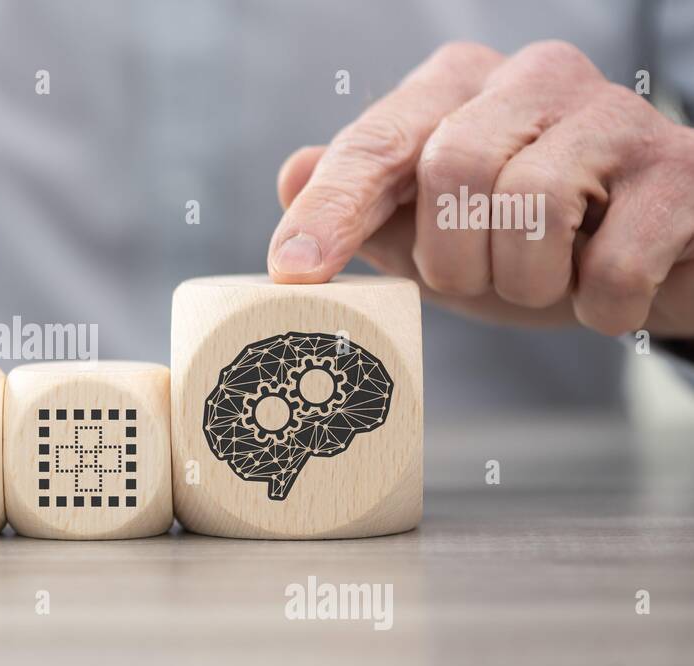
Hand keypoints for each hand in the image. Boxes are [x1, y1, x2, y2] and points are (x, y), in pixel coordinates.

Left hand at [268, 40, 693, 337]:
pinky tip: (609, 297)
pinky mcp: (683, 169)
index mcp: (459, 87)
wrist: (668, 260)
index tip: (293, 274)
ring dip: (527, 282)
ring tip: (549, 282)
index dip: (332, 210)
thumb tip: (291, 174)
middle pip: (453, 165)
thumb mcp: (437, 234)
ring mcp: (616, 113)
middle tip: (477, 281)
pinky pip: (615, 261)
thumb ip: (369, 207)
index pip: (378, 143)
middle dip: (453, 257)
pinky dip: (601, 306)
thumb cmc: (536, 244)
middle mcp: (534, 78)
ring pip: (532, 204)